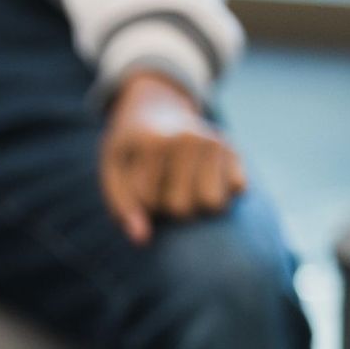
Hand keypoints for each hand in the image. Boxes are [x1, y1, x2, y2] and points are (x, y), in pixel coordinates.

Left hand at [100, 71, 246, 244]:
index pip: (150, 204)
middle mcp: (192, 139)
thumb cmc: (131, 147)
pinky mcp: (235, 150)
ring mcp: (217, 143)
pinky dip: (220, 192)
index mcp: (157, 141)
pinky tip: (202, 176)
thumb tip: (142, 240)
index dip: (140, 203)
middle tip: (160, 183)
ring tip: (181, 183)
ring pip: (215, 205)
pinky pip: (236, 191)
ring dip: (197, 204)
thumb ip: (122, 204)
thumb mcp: (113, 169)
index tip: (137, 181)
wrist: (155, 108)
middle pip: (183, 210)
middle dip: (168, 207)